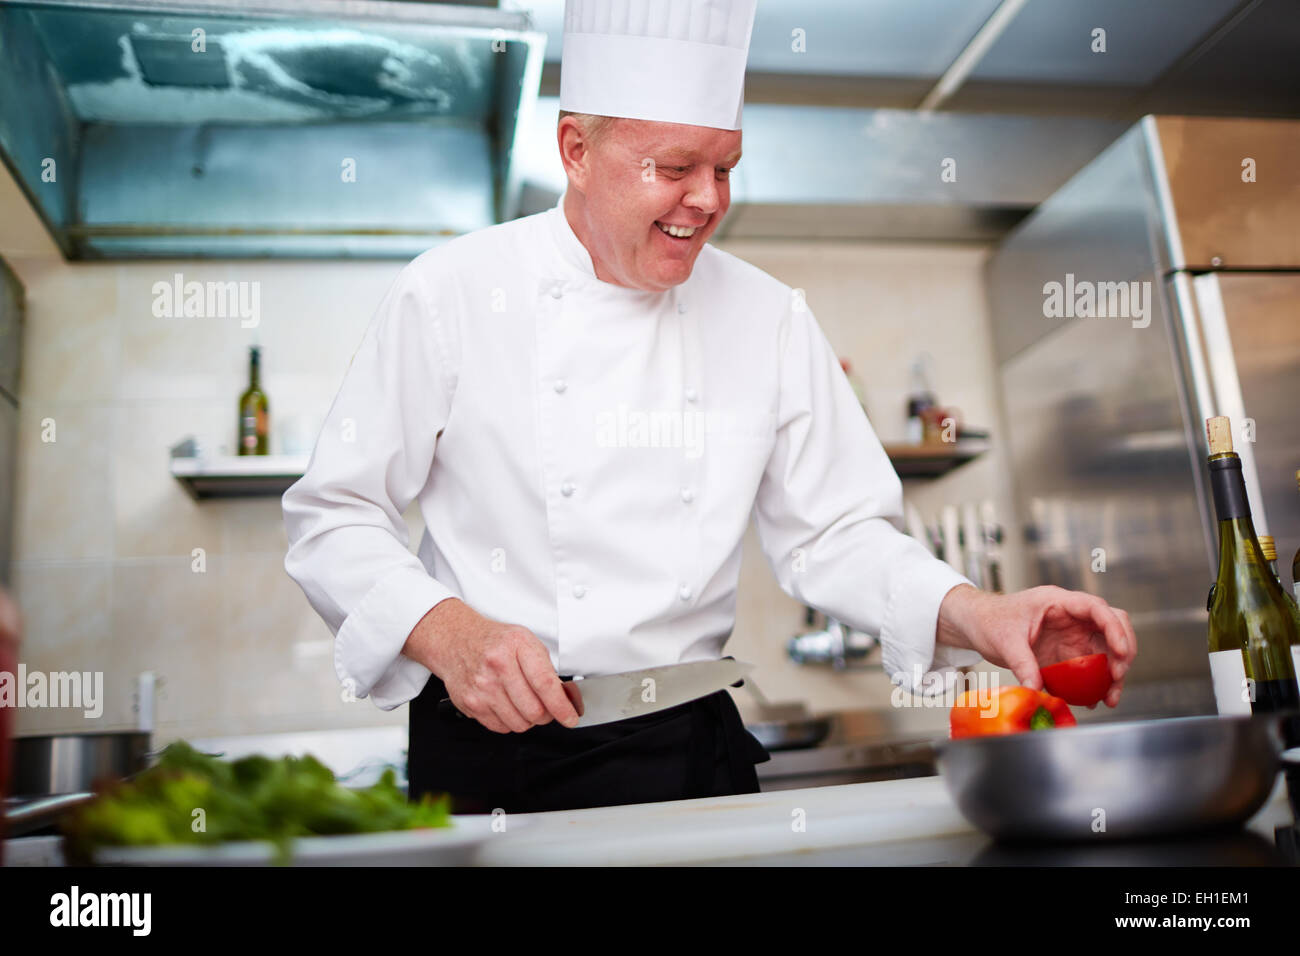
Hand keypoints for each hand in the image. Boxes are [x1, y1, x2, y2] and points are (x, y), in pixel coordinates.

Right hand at [403, 598, 582, 732]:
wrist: (456, 639)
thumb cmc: (494, 641)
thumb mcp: (525, 642)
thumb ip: (546, 669)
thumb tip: (566, 698)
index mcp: (517, 646)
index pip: (545, 684)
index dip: (562, 706)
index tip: (570, 717)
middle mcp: (498, 666)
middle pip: (534, 710)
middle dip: (547, 714)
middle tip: (546, 707)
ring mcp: (482, 686)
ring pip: (519, 723)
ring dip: (528, 719)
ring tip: (523, 702)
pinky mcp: (470, 703)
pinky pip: (501, 727)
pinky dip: (510, 722)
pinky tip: (506, 705)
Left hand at [937, 584, 1136, 707]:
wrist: (976, 624)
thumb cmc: (989, 620)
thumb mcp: (1004, 641)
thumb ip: (1023, 664)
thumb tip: (1037, 690)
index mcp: (1057, 602)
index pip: (1096, 608)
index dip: (1114, 628)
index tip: (1121, 652)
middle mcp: (1071, 616)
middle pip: (1112, 626)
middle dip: (1122, 651)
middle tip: (1117, 677)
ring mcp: (1072, 634)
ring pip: (1106, 649)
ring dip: (1113, 673)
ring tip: (1109, 698)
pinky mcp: (1068, 652)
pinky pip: (1090, 666)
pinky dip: (1096, 682)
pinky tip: (1093, 700)